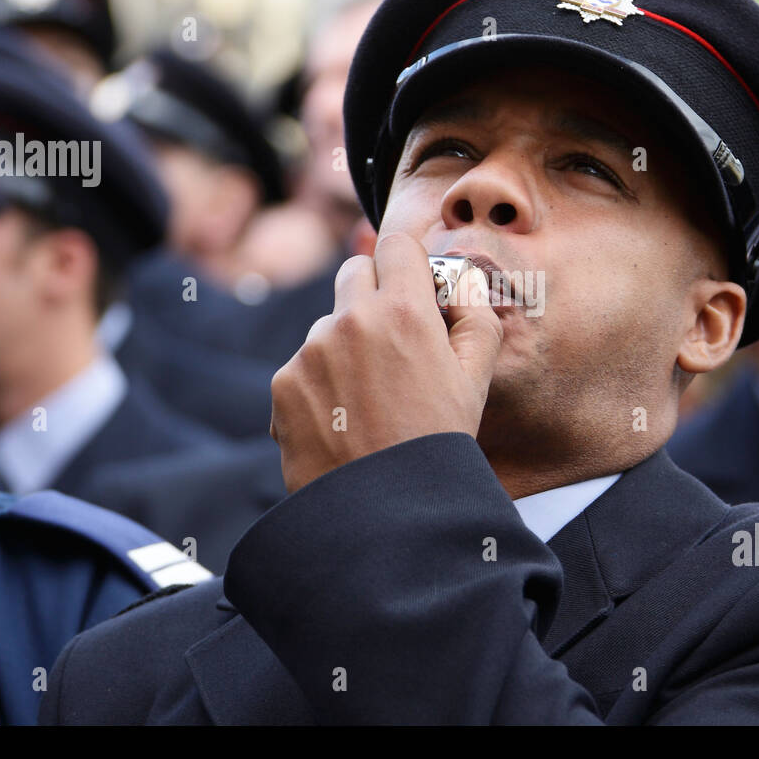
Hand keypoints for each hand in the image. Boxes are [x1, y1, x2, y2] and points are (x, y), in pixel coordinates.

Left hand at [269, 232, 502, 492]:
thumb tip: (460, 285)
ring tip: (368, 400)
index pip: (397, 245)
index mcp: (404, 311)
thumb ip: (475, 318)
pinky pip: (302, 367)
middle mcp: (351, 320)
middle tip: (392, 339)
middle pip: (355, 272)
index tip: (413, 283)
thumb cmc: (438, 443)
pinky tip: (342, 423)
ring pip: (328, 325)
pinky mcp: (283, 384)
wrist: (385, 512)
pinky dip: (319, 386)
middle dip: (373, 293)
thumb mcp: (476, 380)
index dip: (408, 262)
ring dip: (344, 345)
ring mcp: (311, 351)